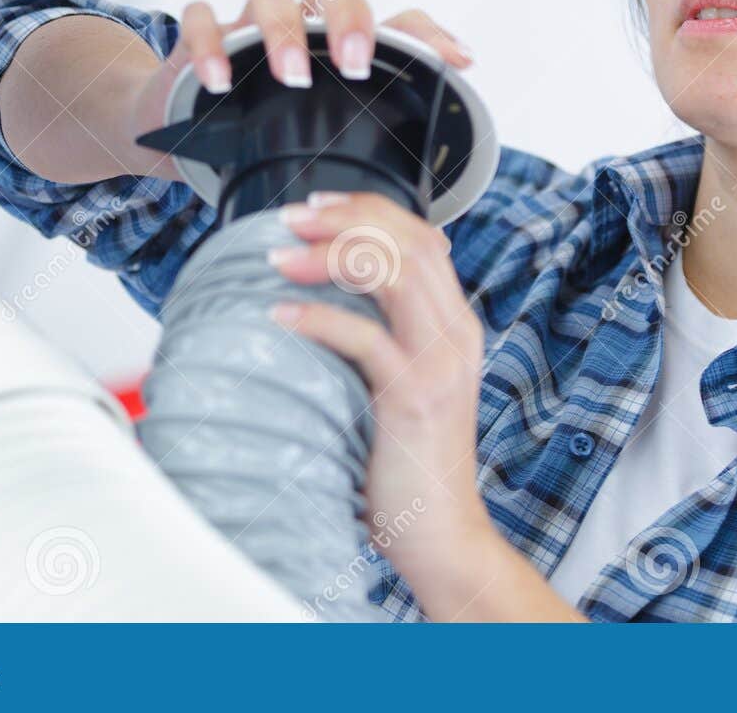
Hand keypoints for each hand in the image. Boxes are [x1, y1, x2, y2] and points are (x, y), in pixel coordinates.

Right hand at [129, 0, 472, 166]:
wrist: (182, 127)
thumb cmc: (263, 133)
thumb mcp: (322, 150)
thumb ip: (371, 175)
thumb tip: (431, 232)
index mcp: (343, 47)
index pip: (398, 22)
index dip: (429, 35)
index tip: (457, 61)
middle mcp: (303, 25)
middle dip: (351, 22)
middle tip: (356, 65)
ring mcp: (250, 27)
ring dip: (285, 33)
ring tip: (293, 77)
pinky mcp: (200, 38)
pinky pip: (201, 21)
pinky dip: (210, 45)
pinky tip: (219, 81)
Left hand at [265, 190, 494, 597]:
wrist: (440, 533)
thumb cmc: (408, 463)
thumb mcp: (402, 384)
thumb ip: (382, 338)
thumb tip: (320, 299)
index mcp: (455, 325)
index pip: (421, 237)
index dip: (369, 208)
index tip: (318, 204)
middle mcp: (456, 334)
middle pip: (409, 242)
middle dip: (347, 217)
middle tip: (292, 217)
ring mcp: (441, 363)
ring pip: (394, 273)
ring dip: (332, 253)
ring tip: (280, 255)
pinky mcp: (415, 396)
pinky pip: (365, 338)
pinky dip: (319, 316)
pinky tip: (281, 313)